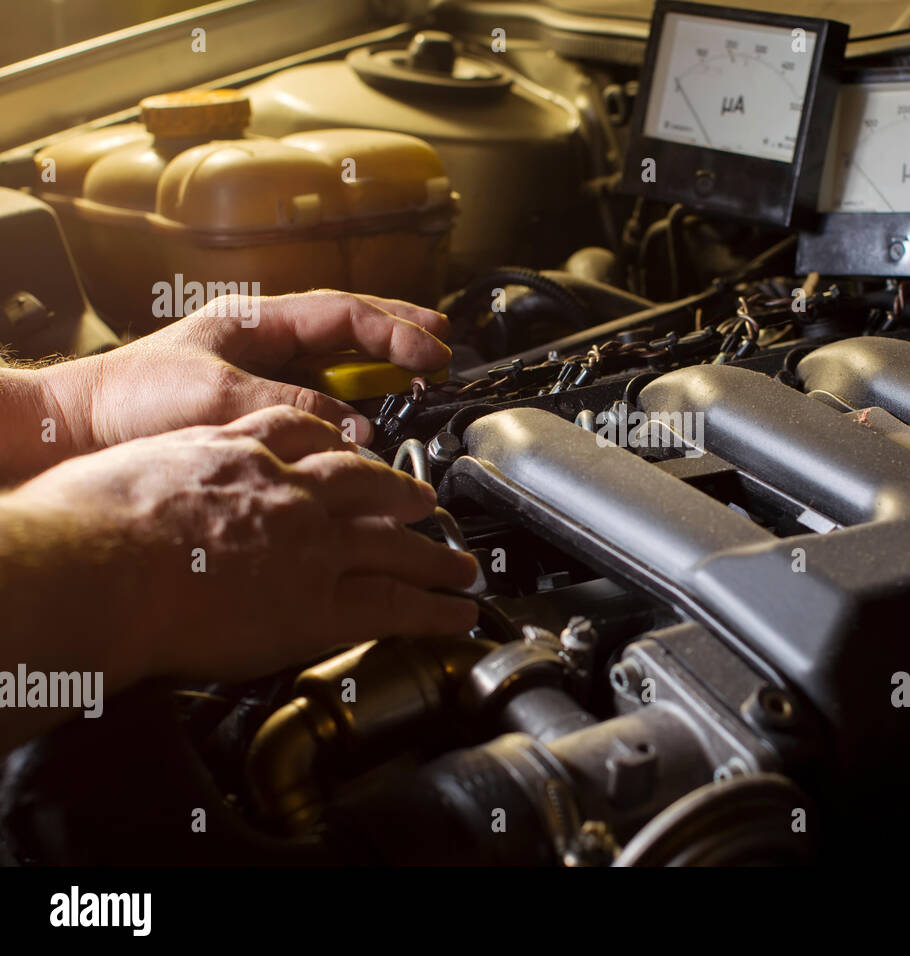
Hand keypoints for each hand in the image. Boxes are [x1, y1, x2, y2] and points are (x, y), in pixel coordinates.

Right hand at [2, 405, 478, 691]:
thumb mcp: (124, 469)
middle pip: (362, 485)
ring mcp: (311, 546)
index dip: (333, 444)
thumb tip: (133, 486)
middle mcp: (286, 492)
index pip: (299, 434)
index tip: (349, 447)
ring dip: (434, 556)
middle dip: (399, 494)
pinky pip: (395, 605)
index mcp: (236, 452)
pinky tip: (459, 612)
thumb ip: (154, 473)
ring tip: (459, 564)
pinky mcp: (320, 604)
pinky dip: (436, 609)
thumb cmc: (85, 525)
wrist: (97, 568)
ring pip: (393, 545)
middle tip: (425, 501)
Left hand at [49, 290, 451, 453]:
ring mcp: (260, 370)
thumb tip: (358, 427)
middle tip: (445, 345)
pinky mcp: (254, 405)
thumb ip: (293, 405)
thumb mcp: (218, 395)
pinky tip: (370, 420)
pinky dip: (353, 405)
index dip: (396, 329)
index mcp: (257, 319)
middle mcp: (263, 340)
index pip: (345, 313)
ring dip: (382, 367)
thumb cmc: (130, 400)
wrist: (77, 432)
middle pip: (350, 325)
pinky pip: (319, 398)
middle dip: (401, 331)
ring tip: (422, 371)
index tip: (433, 351)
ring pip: (338, 360)